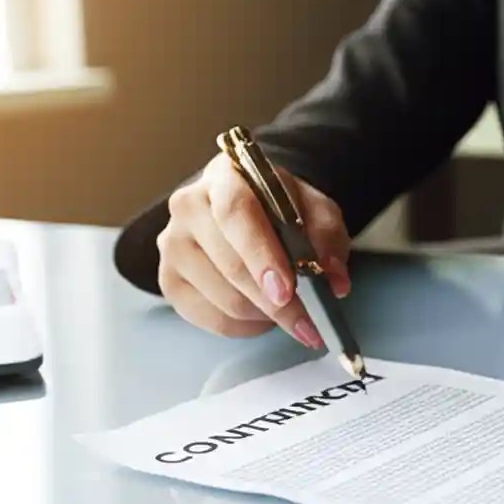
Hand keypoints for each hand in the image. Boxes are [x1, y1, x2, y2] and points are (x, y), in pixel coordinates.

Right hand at [157, 152, 350, 346]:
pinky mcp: (169, 280)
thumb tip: (334, 279)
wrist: (250, 211)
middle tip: (309, 323)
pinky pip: (210, 319)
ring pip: (223, 298)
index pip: (236, 213)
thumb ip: (328, 238)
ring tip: (285, 308)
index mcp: (226, 176)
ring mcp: (172, 244)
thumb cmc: (283, 209)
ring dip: (264, 315)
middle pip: (230, 265)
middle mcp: (188, 205)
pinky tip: (261, 315)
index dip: (262, 254)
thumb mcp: (316, 210)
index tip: (286, 290)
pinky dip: (245, 327)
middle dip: (276, 303)